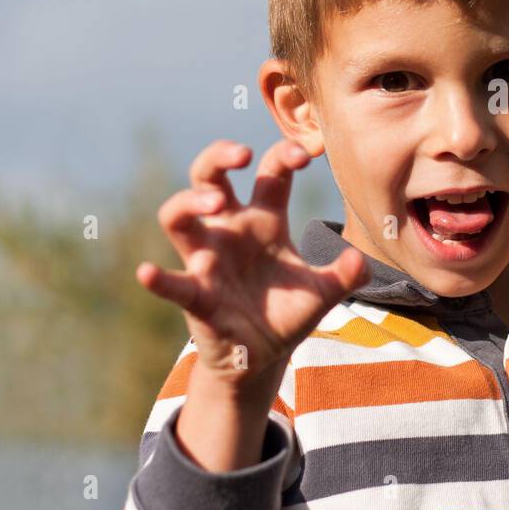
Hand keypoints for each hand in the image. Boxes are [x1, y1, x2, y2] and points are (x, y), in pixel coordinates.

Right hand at [135, 138, 369, 398]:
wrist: (265, 356)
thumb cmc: (288, 311)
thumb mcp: (325, 292)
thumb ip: (346, 275)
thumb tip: (359, 261)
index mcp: (265, 220)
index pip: (270, 173)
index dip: (284, 156)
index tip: (306, 154)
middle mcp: (230, 230)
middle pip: (208, 175)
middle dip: (218, 156)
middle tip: (241, 153)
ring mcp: (208, 260)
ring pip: (178, 217)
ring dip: (189, 202)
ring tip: (211, 202)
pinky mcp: (196, 296)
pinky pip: (173, 283)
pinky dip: (159, 279)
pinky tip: (149, 272)